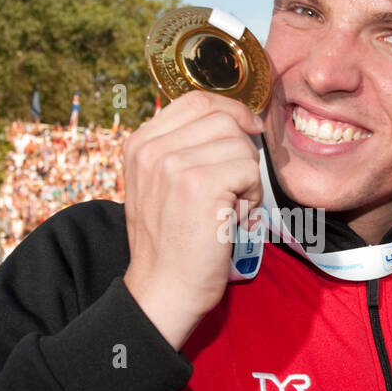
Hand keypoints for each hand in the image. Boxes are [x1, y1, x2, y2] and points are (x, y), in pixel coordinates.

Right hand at [122, 91, 263, 349]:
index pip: (196, 99)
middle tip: (234, 190)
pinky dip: (252, 196)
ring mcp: (173, 165)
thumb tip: (233, 117)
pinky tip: (233, 218)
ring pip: (240, 144)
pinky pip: (249, 170)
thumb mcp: (160, 185)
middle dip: (242, 151)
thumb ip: (182, 149)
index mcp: (140, 143)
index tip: (249, 131)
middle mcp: (151, 148)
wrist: (163, 291)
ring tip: (231, 207)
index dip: (231, 111)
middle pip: (223, 118)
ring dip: (248, 177)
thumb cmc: (172, 243)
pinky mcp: (199, 185)